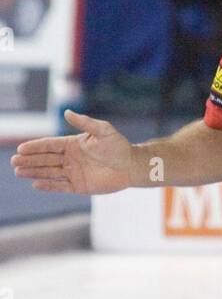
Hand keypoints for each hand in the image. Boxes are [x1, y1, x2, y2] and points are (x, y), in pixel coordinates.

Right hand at [11, 110, 134, 194]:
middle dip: (30, 160)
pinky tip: (35, 184)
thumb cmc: (118, 146)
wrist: (131, 165)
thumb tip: (67, 112)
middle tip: (14, 161)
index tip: (21, 148)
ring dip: (34, 172)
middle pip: (45, 159)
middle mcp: (70, 158)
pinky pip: (60, 186)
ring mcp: (73, 172)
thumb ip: (85, 123)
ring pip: (49, 172)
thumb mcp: (103, 130)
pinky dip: (48, 186)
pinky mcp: (79, 186)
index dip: (35, 146)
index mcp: (73, 144)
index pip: (50, 145)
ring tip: (18, 172)